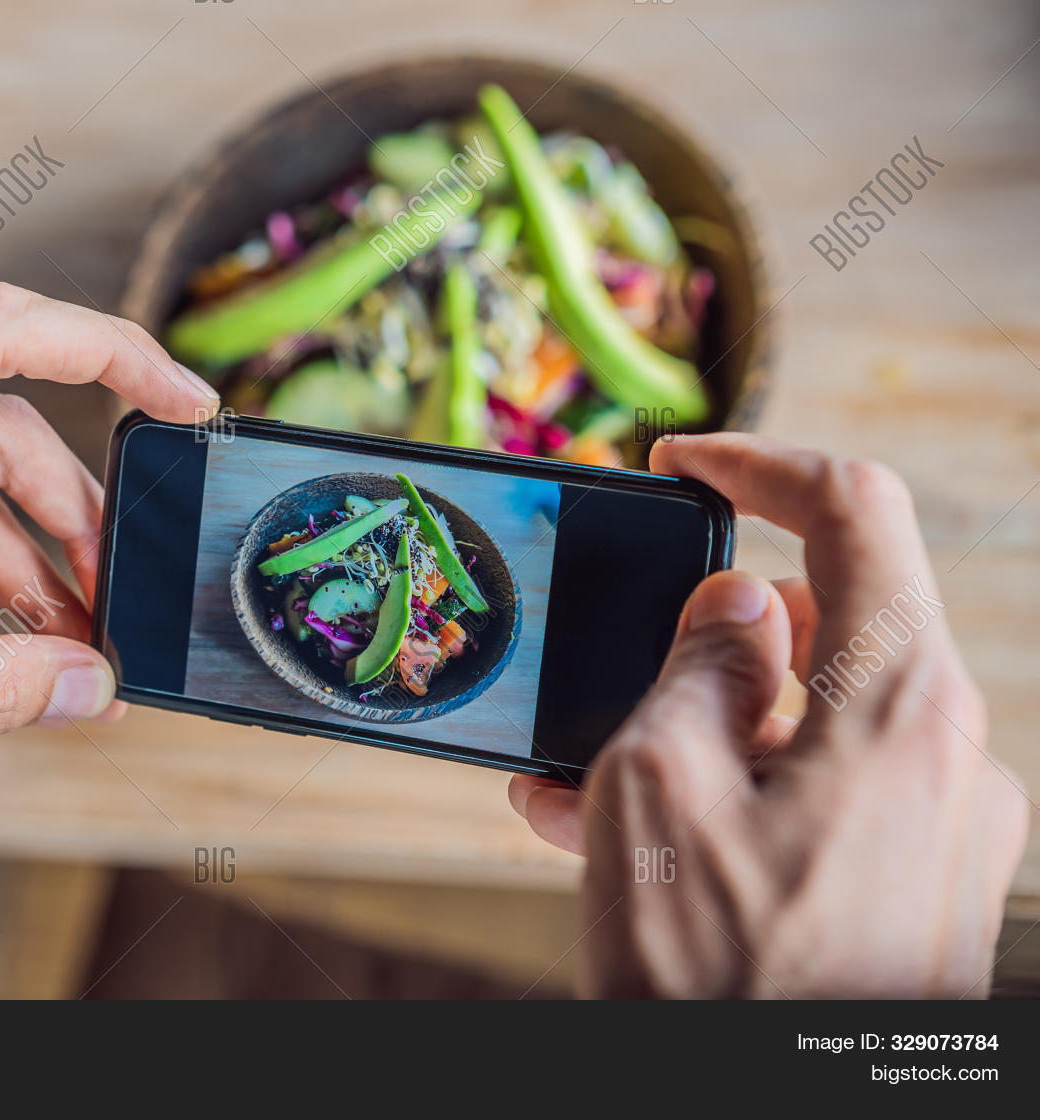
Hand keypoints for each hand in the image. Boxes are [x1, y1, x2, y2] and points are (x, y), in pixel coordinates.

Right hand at [509, 434, 1029, 996]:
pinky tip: (626, 831)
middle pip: (828, 624)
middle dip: (702, 638)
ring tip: (578, 778)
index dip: (759, 460)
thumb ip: (698, 663)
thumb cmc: (712, 975)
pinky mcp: (917, 885)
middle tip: (607, 664)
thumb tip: (739, 601)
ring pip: (810, 719)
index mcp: (903, 705)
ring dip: (698, 727)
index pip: (852, 511)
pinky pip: (819, 793)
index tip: (682, 460)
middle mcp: (951, 757)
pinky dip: (731, 789)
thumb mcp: (659, 783)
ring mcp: (943, 828)